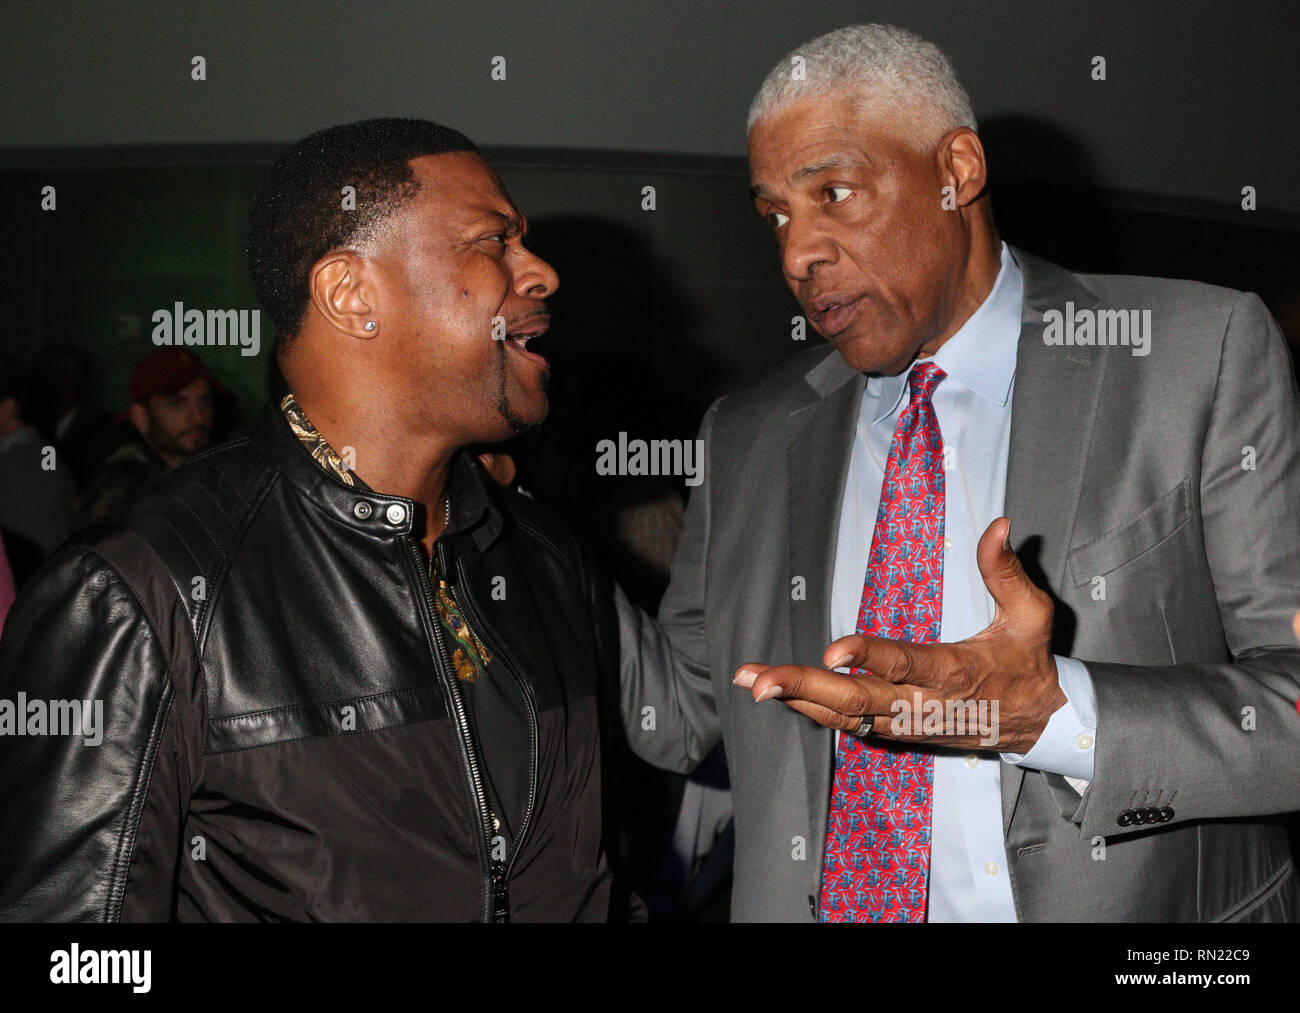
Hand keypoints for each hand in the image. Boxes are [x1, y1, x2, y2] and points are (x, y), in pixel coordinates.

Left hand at [733, 518, 1066, 752]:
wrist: (1038, 722)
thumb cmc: (1027, 661)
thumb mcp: (1031, 614)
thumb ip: (1006, 572)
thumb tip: (999, 526)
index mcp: (955, 672)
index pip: (906, 664)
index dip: (869, 658)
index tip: (833, 651)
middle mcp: (923, 703)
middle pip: (856, 700)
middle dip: (804, 688)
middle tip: (759, 680)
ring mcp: (906, 721)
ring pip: (843, 715)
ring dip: (795, 698)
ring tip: (751, 680)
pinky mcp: (896, 729)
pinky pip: (847, 723)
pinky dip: (810, 710)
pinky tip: (779, 693)